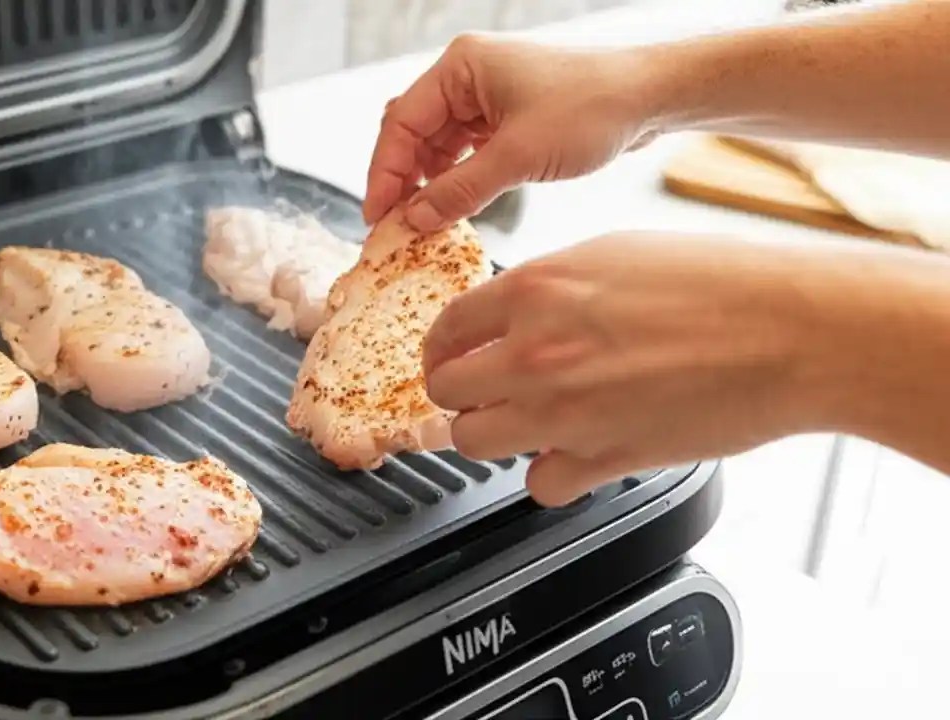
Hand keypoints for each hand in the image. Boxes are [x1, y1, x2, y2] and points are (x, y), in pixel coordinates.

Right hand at [363, 34, 656, 231]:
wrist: (649, 99)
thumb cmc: (591, 108)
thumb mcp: (517, 156)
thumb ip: (459, 190)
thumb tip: (414, 220)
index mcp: (460, 66)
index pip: (400, 122)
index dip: (384, 173)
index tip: (378, 216)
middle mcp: (466, 76)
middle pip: (412, 133)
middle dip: (401, 180)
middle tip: (394, 226)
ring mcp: (486, 96)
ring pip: (436, 146)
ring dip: (428, 183)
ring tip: (422, 223)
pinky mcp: (505, 118)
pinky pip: (463, 152)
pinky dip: (454, 180)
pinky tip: (451, 207)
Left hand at [422, 231, 875, 506]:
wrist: (790, 334)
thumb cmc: (720, 285)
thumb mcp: (613, 254)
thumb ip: (548, 289)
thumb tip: (512, 312)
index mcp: (535, 291)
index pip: (445, 330)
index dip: (442, 348)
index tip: (448, 357)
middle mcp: (535, 354)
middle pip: (446, 392)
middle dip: (458, 392)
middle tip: (477, 391)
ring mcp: (564, 413)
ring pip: (474, 442)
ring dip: (491, 432)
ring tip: (519, 421)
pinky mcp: (602, 460)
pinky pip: (540, 485)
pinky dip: (550, 475)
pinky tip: (572, 453)